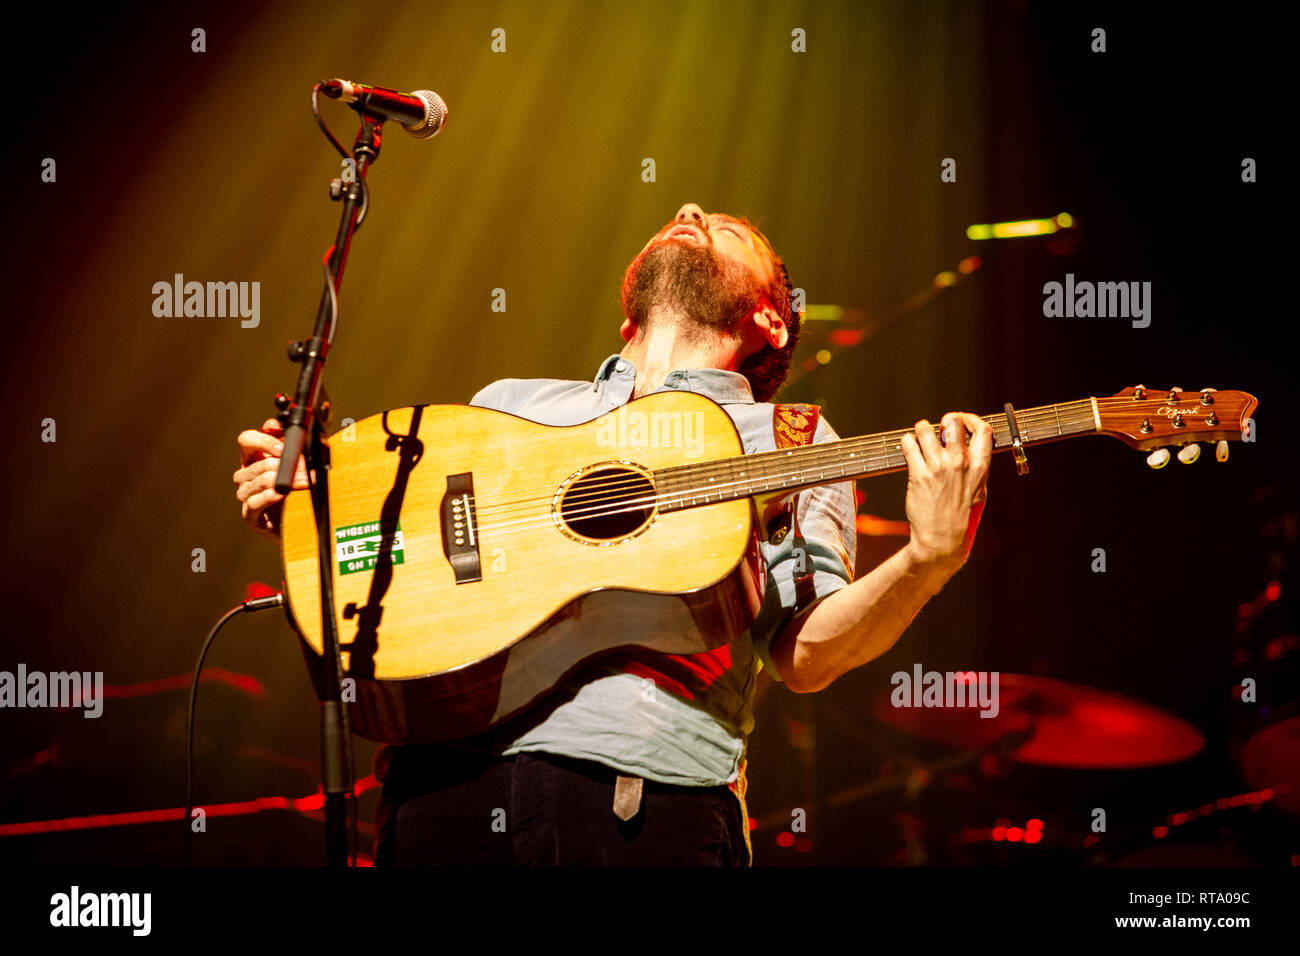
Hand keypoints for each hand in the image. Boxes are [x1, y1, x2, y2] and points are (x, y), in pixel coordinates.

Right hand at [233, 418, 307, 537]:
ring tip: (303, 482)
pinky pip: (253, 503)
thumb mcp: (299, 463)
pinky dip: (268, 496)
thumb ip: (289, 443)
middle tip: (304, 468)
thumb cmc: (298, 491)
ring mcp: (246, 496)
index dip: (264, 440)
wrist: (301, 525)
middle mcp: (246, 476)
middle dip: (283, 465)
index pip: (247, 440)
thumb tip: (273, 423)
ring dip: (281, 480)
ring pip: (257, 481)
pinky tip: (281, 494)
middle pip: (256, 463)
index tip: (284, 447)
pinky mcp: (250, 515)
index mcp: (254, 459)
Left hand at [898, 412, 991, 575]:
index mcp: (979, 467)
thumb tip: (972, 449)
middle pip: (953, 423)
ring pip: (926, 429)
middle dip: (945, 420)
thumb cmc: (962, 518)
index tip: (963, 421)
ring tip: (920, 436)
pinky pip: (909, 443)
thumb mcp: (979, 492)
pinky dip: (907, 441)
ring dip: (922, 429)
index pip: (982, 429)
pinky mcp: (918, 473)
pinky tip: (910, 448)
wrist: (942, 541)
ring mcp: (938, 467)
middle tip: (939, 427)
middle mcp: (959, 463)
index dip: (971, 419)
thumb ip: (977, 469)